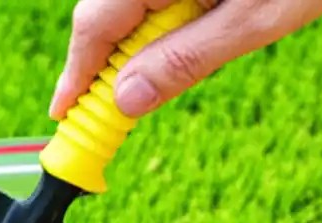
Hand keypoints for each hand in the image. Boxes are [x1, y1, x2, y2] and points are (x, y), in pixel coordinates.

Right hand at [50, 0, 321, 119]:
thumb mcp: (257, 16)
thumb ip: (187, 59)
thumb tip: (126, 100)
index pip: (93, 28)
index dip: (76, 76)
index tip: (64, 114)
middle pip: (104, 13)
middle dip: (108, 62)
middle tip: (115, 109)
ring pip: (128, 3)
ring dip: (141, 40)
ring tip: (164, 71)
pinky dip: (161, 16)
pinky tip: (197, 25)